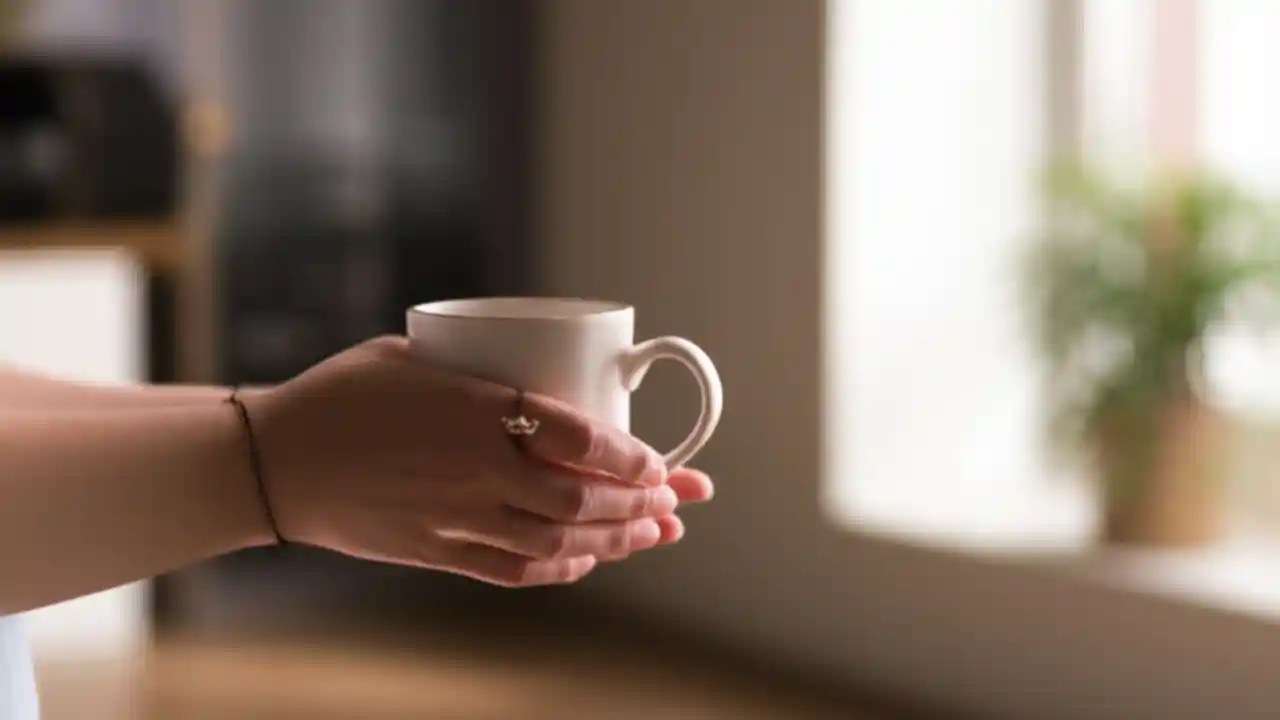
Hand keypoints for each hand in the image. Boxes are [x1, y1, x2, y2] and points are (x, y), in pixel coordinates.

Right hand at [241, 337, 713, 586]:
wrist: (274, 460)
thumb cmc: (342, 393)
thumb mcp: (414, 355)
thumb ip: (480, 370)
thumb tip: (536, 369)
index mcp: (475, 409)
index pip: (579, 439)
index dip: (631, 457)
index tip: (658, 461)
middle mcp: (475, 469)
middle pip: (581, 498)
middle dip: (641, 504)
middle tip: (678, 501)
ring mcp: (456, 517)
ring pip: (557, 539)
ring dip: (615, 540)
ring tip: (654, 534)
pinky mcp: (435, 551)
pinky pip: (512, 570)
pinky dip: (559, 568)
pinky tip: (586, 561)